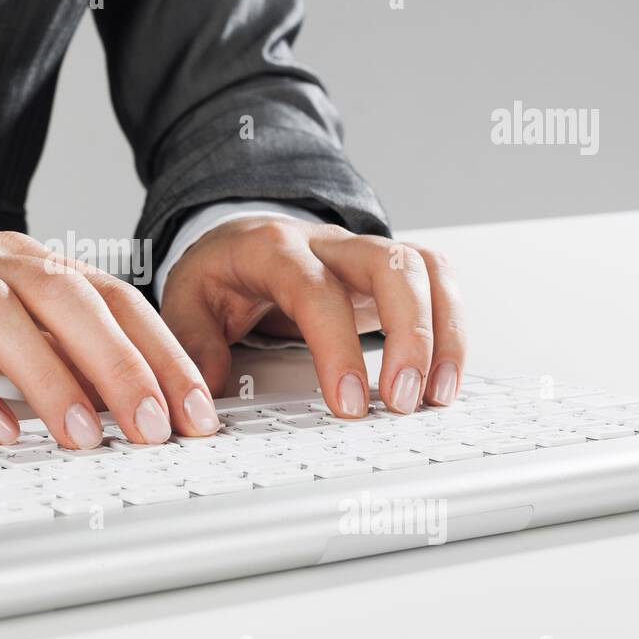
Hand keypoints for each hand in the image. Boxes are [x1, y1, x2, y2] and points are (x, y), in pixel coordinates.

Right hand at [0, 229, 221, 447]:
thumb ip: (58, 350)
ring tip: (81, 436)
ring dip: (45, 375)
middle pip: (61, 295)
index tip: (195, 410)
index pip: (108, 294)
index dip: (157, 349)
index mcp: (23, 261)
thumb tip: (132, 407)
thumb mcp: (1, 322)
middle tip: (152, 427)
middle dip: (116, 363)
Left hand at [160, 217, 465, 416]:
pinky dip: (452, 328)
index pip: (315, 291)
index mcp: (273, 249)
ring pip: (424, 270)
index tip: (349, 401)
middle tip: (402, 401)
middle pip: (389, 266)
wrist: (238, 238)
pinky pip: (437, 283)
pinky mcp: (389, 271)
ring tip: (435, 396)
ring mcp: (364, 253)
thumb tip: (209, 389)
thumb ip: (192, 343)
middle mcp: (328, 243)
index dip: (337, 346)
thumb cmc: (221, 271)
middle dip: (409, 335)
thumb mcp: (186, 300)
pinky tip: (443, 378)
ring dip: (443, 334)